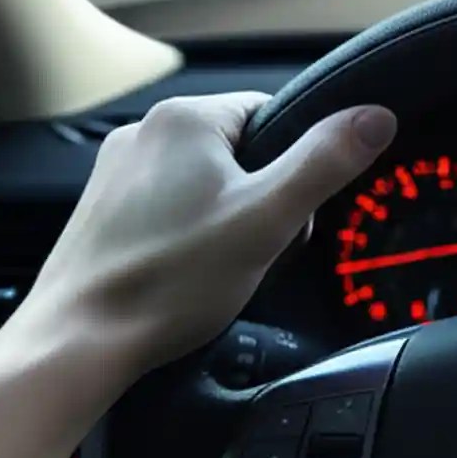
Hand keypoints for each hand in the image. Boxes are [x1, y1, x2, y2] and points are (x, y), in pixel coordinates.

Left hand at [15, 92, 396, 373]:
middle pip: (243, 152)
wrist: (81, 342)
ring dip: (230, 218)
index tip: (292, 213)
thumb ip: (325, 163)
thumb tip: (376, 117)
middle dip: (264, 198)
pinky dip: (192, 234)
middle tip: (260, 247)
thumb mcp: (268, 219)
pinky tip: (190, 271)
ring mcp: (118, 172)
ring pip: (208, 183)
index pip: (273, 115)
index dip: (297, 166)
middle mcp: (144, 132)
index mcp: (185, 118)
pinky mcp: (105, 210)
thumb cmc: (171, 279)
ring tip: (222, 265)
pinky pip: (173, 207)